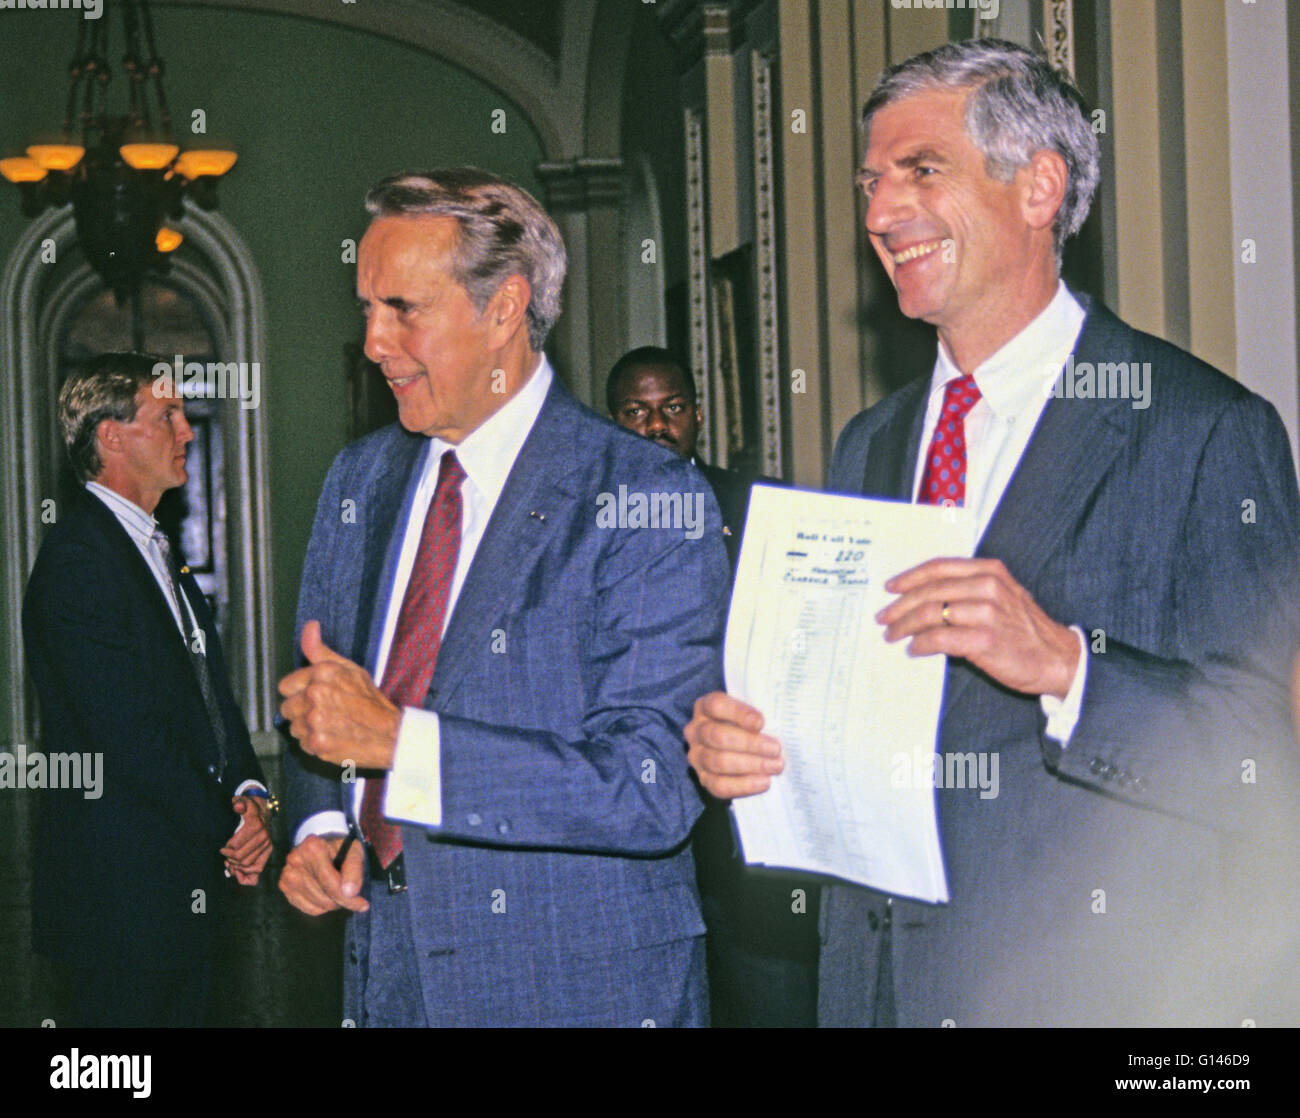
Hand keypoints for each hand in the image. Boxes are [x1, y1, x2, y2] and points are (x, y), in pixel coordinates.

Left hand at [221, 796, 271, 884]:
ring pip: (249, 865)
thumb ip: (240, 803)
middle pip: (241, 857)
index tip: (222, 848)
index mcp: (256, 825)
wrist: (265, 810)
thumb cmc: (250, 808)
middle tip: (225, 856)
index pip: (236, 846)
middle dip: (230, 859)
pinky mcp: (269, 851)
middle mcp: (264, 836)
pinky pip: (258, 868)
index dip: (226, 850)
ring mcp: (268, 845)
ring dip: (237, 866)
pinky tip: (238, 870)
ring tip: (229, 862)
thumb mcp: (244, 802)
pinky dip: (247, 874)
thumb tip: (237, 806)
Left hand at [278, 620, 401, 769]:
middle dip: (302, 711)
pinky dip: (315, 744)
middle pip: (287, 708)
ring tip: (330, 725)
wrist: (390, 733)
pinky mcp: (317, 742)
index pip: (285, 686)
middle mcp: (316, 694)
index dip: (299, 692)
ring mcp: (315, 720)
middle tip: (325, 713)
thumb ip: (321, 650)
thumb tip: (310, 626)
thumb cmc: (371, 701)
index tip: (313, 697)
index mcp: (322, 673)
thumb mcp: (349, 668)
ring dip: (308, 729)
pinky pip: (303, 744)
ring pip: (294, 727)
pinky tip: (332, 737)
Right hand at [279, 834, 368, 915]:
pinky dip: (321, 907)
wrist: (323, 845)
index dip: (348, 898)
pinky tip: (327, 896)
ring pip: (315, 904)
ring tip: (339, 894)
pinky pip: (306, 908)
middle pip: (323, 895)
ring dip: (332, 904)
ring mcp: (287, 874)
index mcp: (312, 847)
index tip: (363, 904)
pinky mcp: (284, 886)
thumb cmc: (341, 848)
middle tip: (353, 898)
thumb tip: (350, 893)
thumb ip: (354, 870)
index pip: (331, 882)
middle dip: (342, 901)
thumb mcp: (354, 852)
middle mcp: (295, 860)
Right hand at [685, 691, 783, 799]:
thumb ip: (757, 716)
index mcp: (704, 707)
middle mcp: (696, 731)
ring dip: (751, 765)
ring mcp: (697, 756)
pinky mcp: (703, 779)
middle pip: (717, 736)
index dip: (739, 713)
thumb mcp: (748, 713)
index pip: (716, 705)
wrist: (736, 749)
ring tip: (775, 765)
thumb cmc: (746, 725)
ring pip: (718, 762)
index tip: (761, 722)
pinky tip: (764, 781)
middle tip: (776, 749)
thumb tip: (778, 723)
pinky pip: (720, 785)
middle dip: (750, 744)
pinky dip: (744, 785)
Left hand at [877, 557, 1079, 698]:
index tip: (890, 588)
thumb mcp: (1004, 595)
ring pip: (930, 613)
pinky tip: (915, 649)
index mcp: (990, 571)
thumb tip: (925, 597)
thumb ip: (970, 588)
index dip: (909, 577)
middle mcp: (988, 586)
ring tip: (893, 635)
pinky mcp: (985, 639)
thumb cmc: (1025, 629)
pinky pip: (939, 638)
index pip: (939, 568)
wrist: (1057, 658)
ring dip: (905, 626)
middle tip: (883, 618)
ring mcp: (987, 612)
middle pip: (929, 591)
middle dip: (900, 606)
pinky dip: (921, 644)